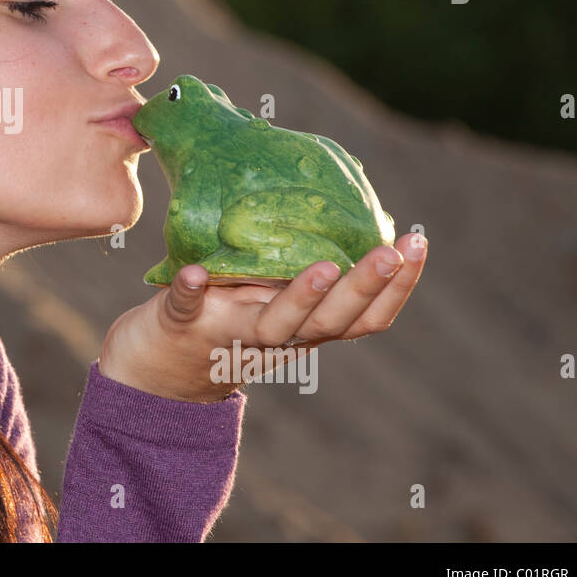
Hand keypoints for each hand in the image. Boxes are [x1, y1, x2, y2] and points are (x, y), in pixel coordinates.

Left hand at [99, 233, 427, 402]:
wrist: (158, 371)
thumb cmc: (226, 316)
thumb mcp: (271, 292)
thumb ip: (300, 262)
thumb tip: (342, 206)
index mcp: (305, 326)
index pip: (366, 316)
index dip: (398, 286)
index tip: (418, 243)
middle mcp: (277, 336)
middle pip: (333, 323)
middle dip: (366, 288)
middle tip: (391, 253)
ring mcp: (230, 333)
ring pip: (276, 325)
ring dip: (302, 298)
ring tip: (325, 267)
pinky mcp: (180, 325)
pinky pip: (185, 308)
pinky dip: (189, 290)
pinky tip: (191, 271)